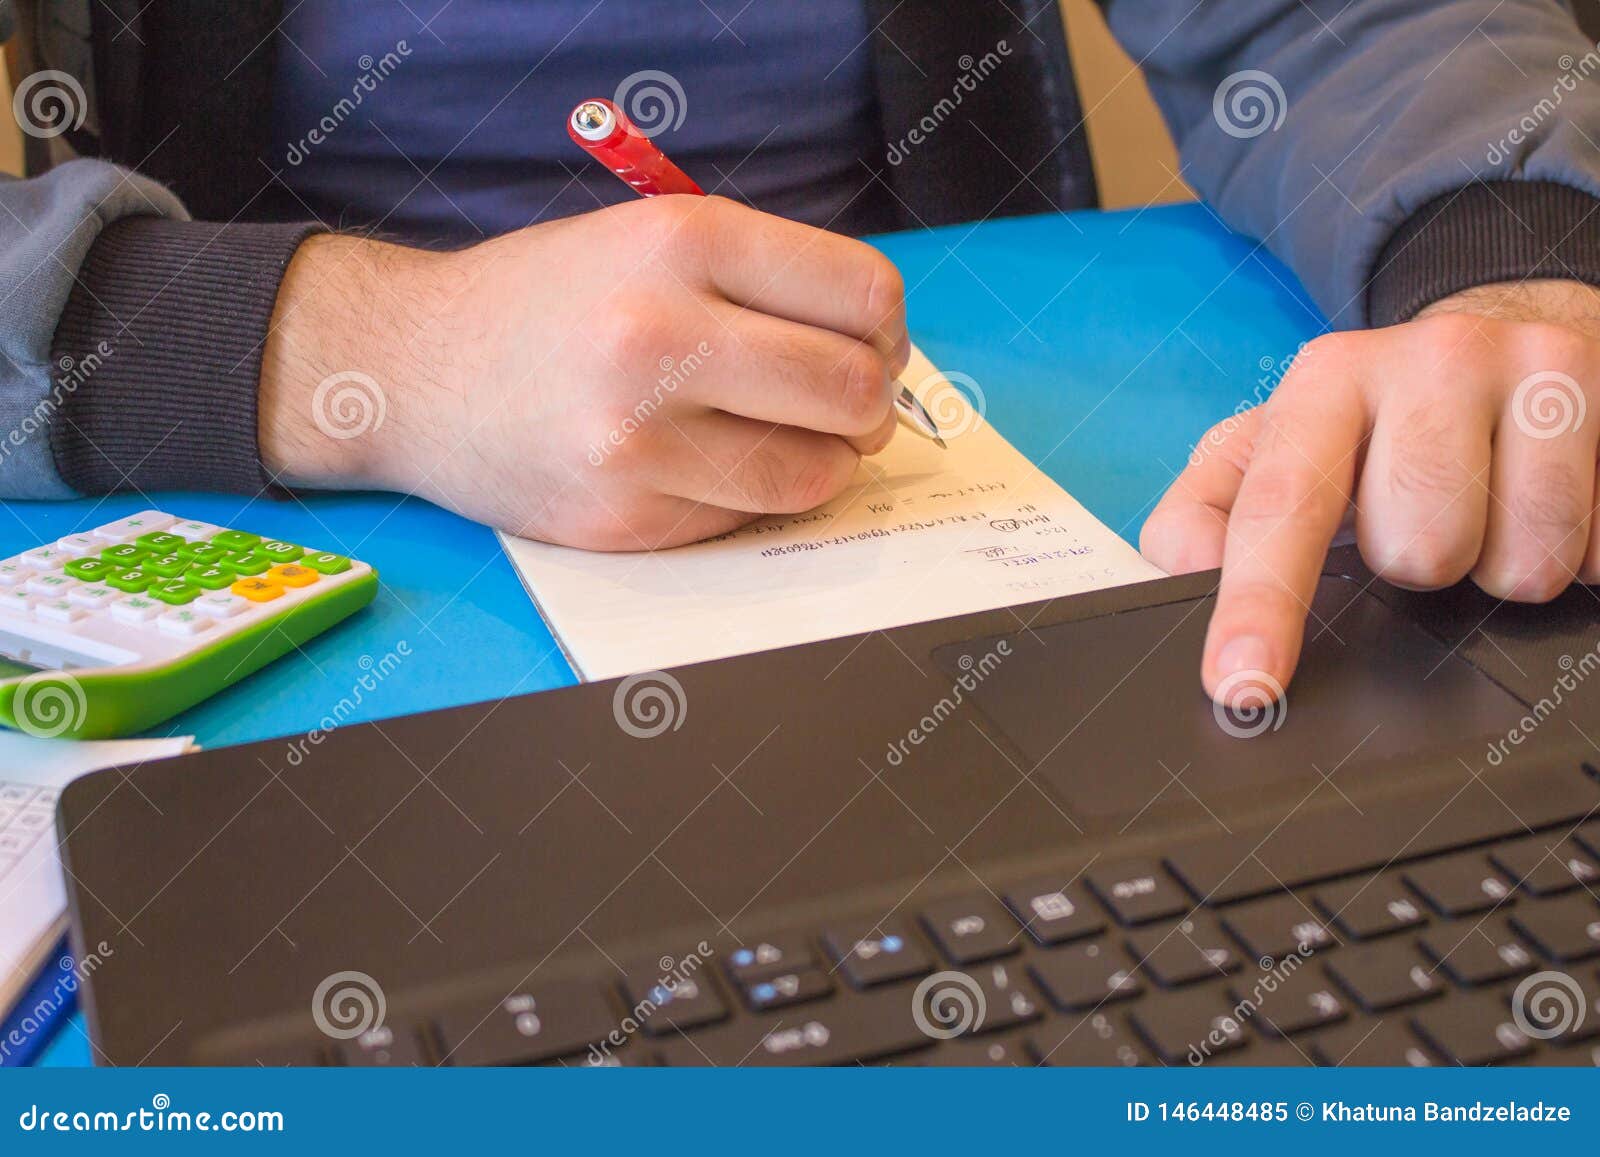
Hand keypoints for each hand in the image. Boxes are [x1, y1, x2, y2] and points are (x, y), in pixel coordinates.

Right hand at [259, 196, 908, 548]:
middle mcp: (659, 334)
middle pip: (853, 389)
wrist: (413, 369)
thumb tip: (883, 352)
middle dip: (867, 407)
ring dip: (820, 463)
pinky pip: (749, 517)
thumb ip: (766, 279)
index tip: (869, 348)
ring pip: (816, 471)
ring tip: (776, 438)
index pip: (863, 294)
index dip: (886, 331)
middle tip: (837, 407)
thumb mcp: (649, 239)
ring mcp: (638, 436)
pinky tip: (705, 465)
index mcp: (681, 241)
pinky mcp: (623, 515)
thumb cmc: (549, 302)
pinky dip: (751, 498)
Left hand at [1141, 279, 1599, 705]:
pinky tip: (1544, 503)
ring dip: (1501, 566)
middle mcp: (1432, 359)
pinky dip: (1579, 555)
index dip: (1260, 605)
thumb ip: (1204, 514)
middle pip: (1421, 547)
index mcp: (1327, 379)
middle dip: (1416, 566)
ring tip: (1486, 516)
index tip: (1243, 686)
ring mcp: (1538, 370)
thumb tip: (1185, 573)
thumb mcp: (1272, 449)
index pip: (1283, 505)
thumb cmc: (1373, 423)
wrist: (1504, 337)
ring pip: (1523, 557)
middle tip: (1418, 524)